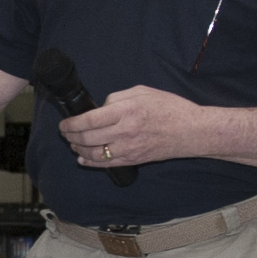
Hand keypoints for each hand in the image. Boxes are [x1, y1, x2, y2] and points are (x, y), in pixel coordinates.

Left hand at [63, 84, 209, 172]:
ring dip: (78, 149)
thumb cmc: (170, 108)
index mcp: (126, 111)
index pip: (89, 120)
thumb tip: (100, 108)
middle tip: (65, 133)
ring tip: (73, 143)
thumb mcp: (142, 92)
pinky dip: (90, 162)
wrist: (192, 131)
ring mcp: (129, 149)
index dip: (71, 123)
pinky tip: (83, 158)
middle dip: (70, 136)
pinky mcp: (134, 160)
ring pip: (94, 154)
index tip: (64, 123)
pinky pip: (106, 165)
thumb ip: (117, 98)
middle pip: (87, 138)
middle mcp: (125, 131)